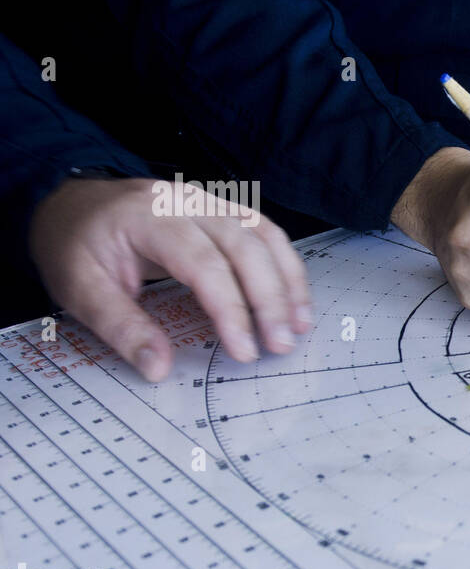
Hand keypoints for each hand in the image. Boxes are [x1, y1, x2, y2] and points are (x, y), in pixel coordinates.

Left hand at [28, 177, 311, 381]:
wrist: (72, 200)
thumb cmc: (76, 243)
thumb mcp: (79, 288)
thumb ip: (120, 327)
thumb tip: (158, 367)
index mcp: (149, 217)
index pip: (204, 263)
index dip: (230, 309)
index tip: (244, 351)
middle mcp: (188, 202)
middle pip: (246, 246)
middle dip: (270, 299)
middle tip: (280, 344)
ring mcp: (211, 201)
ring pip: (265, 235)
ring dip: (288, 282)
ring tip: (298, 325)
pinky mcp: (224, 210)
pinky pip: (266, 232)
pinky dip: (286, 266)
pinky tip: (294, 298)